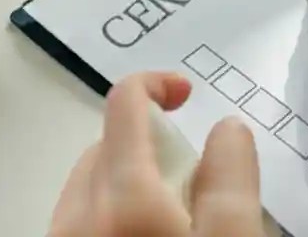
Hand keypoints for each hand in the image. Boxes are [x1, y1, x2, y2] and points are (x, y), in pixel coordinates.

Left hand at [50, 72, 265, 236]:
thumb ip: (232, 179)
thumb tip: (225, 127)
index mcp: (122, 195)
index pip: (123, 103)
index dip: (156, 84)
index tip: (186, 96)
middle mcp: (75, 216)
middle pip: (103, 146)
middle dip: (146, 145)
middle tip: (191, 177)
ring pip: (87, 187)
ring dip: (125, 181)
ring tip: (169, 214)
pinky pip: (78, 222)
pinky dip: (106, 215)